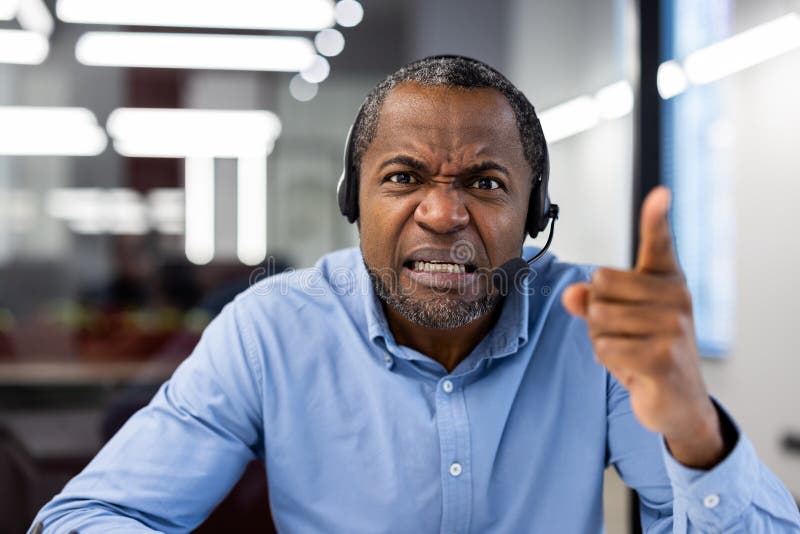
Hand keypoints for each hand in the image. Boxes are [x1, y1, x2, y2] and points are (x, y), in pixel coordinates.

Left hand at [562, 186, 725, 468]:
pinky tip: (633, 368)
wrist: (677, 402)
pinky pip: (604, 348)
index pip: (658, 242)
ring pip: (598, 319)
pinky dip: (608, 361)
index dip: (656, 217)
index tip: (659, 193)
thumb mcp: (616, 321)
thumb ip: (593, 301)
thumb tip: (571, 294)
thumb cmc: (645, 351)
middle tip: (624, 334)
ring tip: (629, 351)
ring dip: (601, 341)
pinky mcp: (663, 356)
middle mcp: (676, 297)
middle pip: (599, 285)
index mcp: (667, 280)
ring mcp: (673, 326)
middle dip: (597, 314)